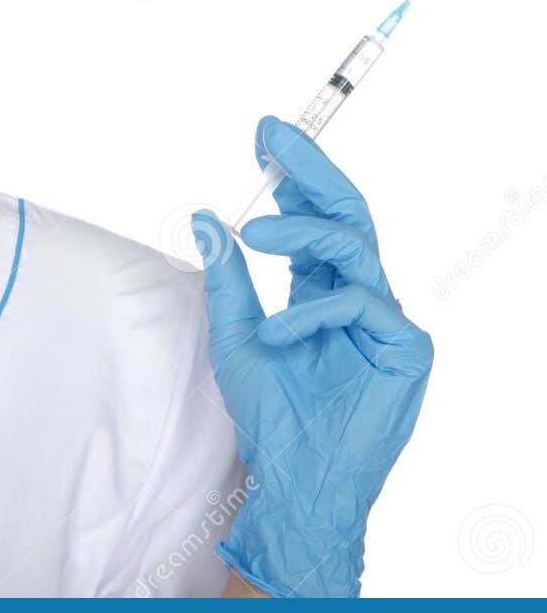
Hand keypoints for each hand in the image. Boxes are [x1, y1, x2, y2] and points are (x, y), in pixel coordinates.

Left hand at [192, 115, 432, 596]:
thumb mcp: (232, 334)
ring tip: (255, 230)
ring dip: (301, 229)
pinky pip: (362, 303)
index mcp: (321, 290)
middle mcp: (357, 297)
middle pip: (346, 215)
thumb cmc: (269, 412)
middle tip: (276, 135)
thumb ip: (227, 276)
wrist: (294, 476)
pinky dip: (314, 309)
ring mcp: (385, 321)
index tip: (264, 137)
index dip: (293, 174)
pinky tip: (280, 331)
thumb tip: (206, 216)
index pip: (313, 217)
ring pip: (354, 247)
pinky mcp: (405, 350)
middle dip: (312, 168)